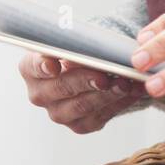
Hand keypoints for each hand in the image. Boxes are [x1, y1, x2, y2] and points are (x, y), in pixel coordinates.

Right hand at [18, 51, 147, 133]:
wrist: (93, 66)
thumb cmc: (80, 48)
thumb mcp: (74, 39)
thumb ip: (76, 42)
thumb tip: (89, 48)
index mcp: (31, 67)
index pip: (33, 66)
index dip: (43, 66)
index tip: (54, 65)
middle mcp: (40, 94)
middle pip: (62, 88)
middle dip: (85, 80)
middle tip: (104, 76)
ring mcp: (58, 113)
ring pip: (83, 105)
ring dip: (107, 93)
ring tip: (126, 83)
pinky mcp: (80, 125)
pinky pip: (100, 115)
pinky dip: (119, 102)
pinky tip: (133, 91)